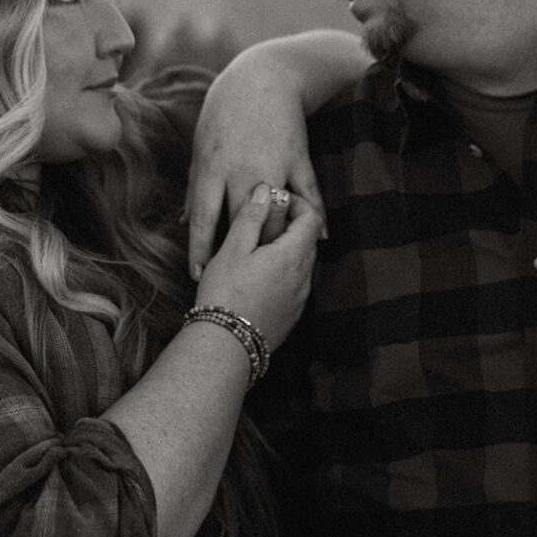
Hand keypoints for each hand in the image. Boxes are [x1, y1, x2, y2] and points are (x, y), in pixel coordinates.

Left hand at [186, 58, 324, 277]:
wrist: (262, 79)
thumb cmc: (224, 114)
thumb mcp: (202, 147)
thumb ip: (195, 186)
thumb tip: (185, 222)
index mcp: (213, 168)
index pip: (204, 218)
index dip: (200, 249)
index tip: (198, 274)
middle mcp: (243, 171)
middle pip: (243, 225)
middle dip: (243, 253)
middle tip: (241, 279)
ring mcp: (274, 165)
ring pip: (277, 216)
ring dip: (278, 241)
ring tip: (277, 263)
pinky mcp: (299, 159)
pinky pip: (310, 194)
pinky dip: (317, 218)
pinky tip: (321, 240)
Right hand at [194, 183, 323, 351]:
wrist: (225, 345)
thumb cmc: (225, 293)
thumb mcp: (233, 248)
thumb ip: (252, 217)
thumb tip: (266, 191)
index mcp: (292, 256)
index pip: (312, 218)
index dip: (298, 204)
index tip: (276, 201)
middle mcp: (303, 277)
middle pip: (309, 240)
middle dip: (291, 225)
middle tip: (263, 221)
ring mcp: (300, 299)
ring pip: (303, 263)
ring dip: (287, 250)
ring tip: (257, 249)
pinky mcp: (292, 315)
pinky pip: (296, 284)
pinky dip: (284, 272)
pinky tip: (259, 276)